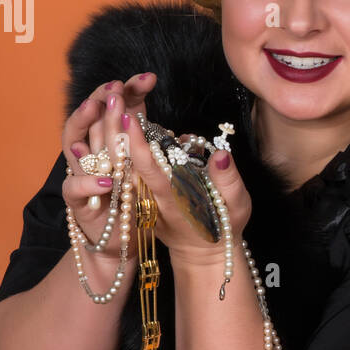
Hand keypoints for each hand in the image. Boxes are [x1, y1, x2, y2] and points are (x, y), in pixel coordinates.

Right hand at [60, 73, 158, 260]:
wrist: (123, 241)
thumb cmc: (139, 202)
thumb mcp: (154, 171)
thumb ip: (163, 150)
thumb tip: (186, 134)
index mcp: (114, 141)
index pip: (116, 106)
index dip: (129, 90)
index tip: (149, 78)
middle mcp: (94, 152)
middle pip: (92, 114)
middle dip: (102, 97)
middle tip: (117, 85)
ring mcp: (81, 173)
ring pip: (73, 140)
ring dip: (84, 121)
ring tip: (96, 107)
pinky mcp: (77, 201)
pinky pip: (75, 187)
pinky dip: (88, 183)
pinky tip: (106, 180)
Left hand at [100, 84, 251, 270]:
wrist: (201, 252)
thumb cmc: (222, 227)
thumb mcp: (235, 208)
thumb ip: (229, 181)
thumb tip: (222, 154)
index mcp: (172, 198)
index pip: (149, 169)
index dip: (138, 145)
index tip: (128, 119)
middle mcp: (150, 195)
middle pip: (126, 161)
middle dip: (117, 128)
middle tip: (114, 97)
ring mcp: (142, 192)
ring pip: (122, 159)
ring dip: (115, 130)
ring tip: (115, 98)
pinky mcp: (141, 189)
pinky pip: (127, 162)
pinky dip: (121, 138)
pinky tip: (123, 115)